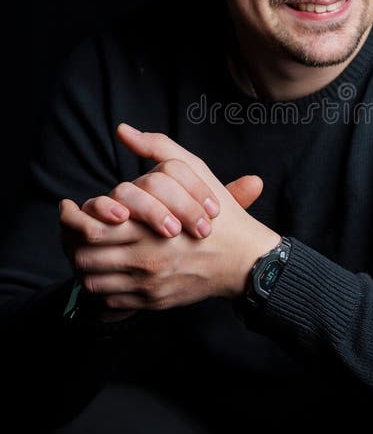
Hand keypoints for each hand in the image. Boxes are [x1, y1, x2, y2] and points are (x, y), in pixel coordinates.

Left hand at [59, 125, 280, 310]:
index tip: (67, 207)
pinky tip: (102, 270)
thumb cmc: (220, 215)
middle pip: (85, 255)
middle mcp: (145, 259)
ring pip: (92, 279)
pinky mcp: (152, 302)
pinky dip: (99, 286)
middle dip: (68, 241)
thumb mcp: (194, 172)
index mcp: (149, 227)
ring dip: (81, 264)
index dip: (70, 218)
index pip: (91, 228)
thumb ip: (158, 148)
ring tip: (81, 249)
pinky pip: (109, 300)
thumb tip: (123, 131)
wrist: (245, 261)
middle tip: (69, 228)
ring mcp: (148, 284)